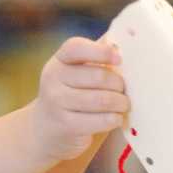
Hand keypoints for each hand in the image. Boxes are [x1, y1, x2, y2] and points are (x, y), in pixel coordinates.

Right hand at [31, 36, 129, 161]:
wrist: (47, 126)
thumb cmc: (74, 93)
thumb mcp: (78, 71)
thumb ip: (98, 56)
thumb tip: (123, 46)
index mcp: (60, 59)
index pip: (76, 48)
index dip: (101, 52)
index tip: (119, 59)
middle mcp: (53, 78)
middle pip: (98, 77)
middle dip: (119, 85)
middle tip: (124, 91)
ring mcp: (56, 102)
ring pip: (102, 100)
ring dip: (120, 103)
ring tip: (123, 105)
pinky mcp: (65, 125)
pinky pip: (100, 120)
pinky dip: (114, 119)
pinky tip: (115, 118)